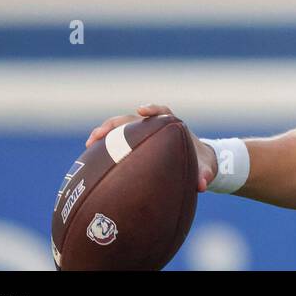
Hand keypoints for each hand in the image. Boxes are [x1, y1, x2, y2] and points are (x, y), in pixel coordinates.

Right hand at [85, 103, 216, 192]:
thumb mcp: (206, 169)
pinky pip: (118, 143)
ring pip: (121, 129)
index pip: (162, 111)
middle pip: (133, 119)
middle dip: (116, 123)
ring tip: (89, 144)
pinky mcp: (135, 145)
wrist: (197, 165)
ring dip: (105, 133)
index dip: (152, 109)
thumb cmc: (201, 164)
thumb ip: (204, 175)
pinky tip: (92, 159)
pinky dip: (106, 147)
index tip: (142, 111)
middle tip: (100, 134)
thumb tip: (202, 186)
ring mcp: (143, 135)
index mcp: (173, 127)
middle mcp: (155, 127)